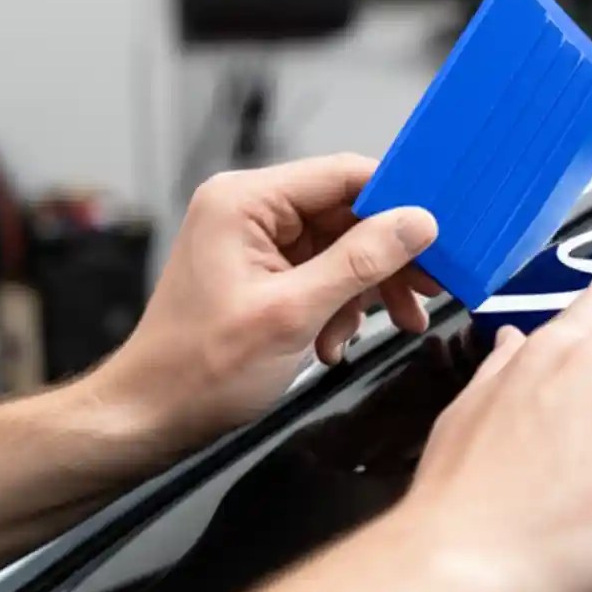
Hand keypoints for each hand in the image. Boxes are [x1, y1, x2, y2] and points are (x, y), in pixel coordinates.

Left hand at [84, 154, 439, 451]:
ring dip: (367, 290)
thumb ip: (361, 262)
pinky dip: (342, 306)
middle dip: (388, 257)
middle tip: (430, 287)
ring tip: (395, 325)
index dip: (397, 201)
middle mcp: (249, 210)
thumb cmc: (200, 369)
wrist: (153, 417)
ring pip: (342, 247)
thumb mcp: (295, 313)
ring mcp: (256, 242)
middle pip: (348, 214)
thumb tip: (418, 224)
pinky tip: (338, 342)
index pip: (343, 175)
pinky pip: (323, 273)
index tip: (439, 231)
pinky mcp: (263, 272)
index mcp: (245, 201)